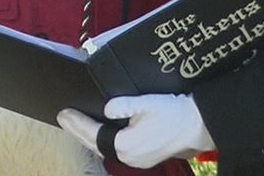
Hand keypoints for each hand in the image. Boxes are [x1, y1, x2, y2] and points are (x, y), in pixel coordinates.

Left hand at [57, 94, 213, 168]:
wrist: (200, 126)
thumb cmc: (175, 114)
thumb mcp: (146, 103)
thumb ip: (122, 105)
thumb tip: (106, 108)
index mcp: (126, 145)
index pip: (92, 134)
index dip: (76, 123)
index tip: (63, 113)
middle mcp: (129, 157)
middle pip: (95, 144)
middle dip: (78, 130)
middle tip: (63, 118)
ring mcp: (137, 159)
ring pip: (105, 148)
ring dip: (89, 136)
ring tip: (75, 124)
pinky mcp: (144, 157)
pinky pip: (116, 149)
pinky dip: (103, 140)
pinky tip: (99, 131)